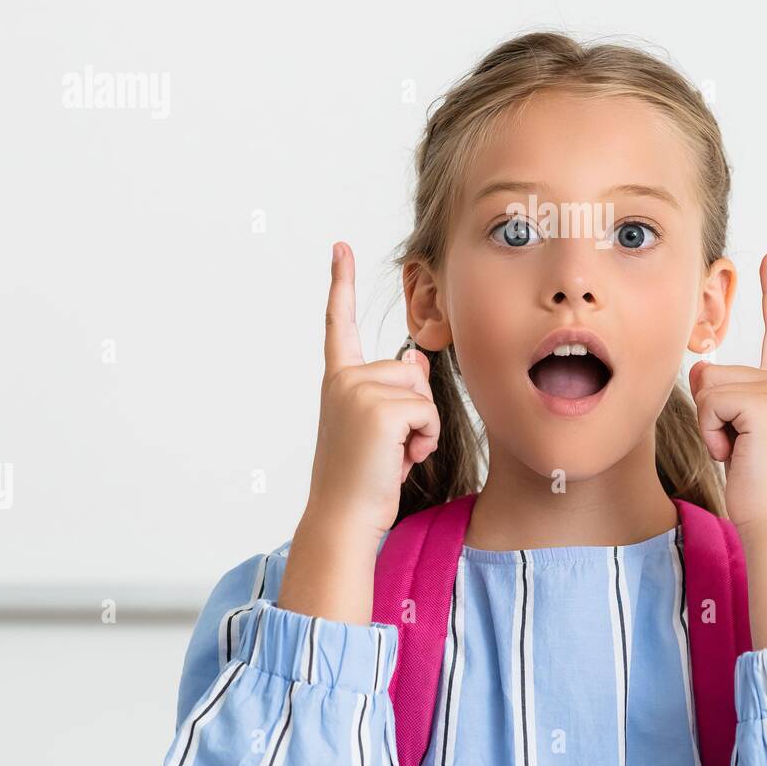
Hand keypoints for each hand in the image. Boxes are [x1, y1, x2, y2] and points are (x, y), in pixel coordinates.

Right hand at [304, 241, 441, 538]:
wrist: (344, 518)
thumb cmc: (364, 479)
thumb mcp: (383, 428)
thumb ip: (398, 390)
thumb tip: (417, 362)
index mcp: (339, 381)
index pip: (338, 324)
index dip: (339, 283)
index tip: (340, 247)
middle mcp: (344, 380)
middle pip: (411, 371)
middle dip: (416, 412)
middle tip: (388, 449)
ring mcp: (358, 391)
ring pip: (423, 392)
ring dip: (422, 429)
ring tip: (392, 456)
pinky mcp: (379, 409)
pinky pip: (428, 413)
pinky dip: (424, 440)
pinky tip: (398, 461)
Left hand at [687, 251, 766, 537]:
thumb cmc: (749, 477)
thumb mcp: (730, 425)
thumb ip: (719, 390)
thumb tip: (700, 366)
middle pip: (711, 370)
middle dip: (709, 412)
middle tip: (737, 446)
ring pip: (708, 385)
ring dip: (711, 424)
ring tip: (738, 450)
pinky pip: (712, 401)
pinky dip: (713, 432)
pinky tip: (737, 453)